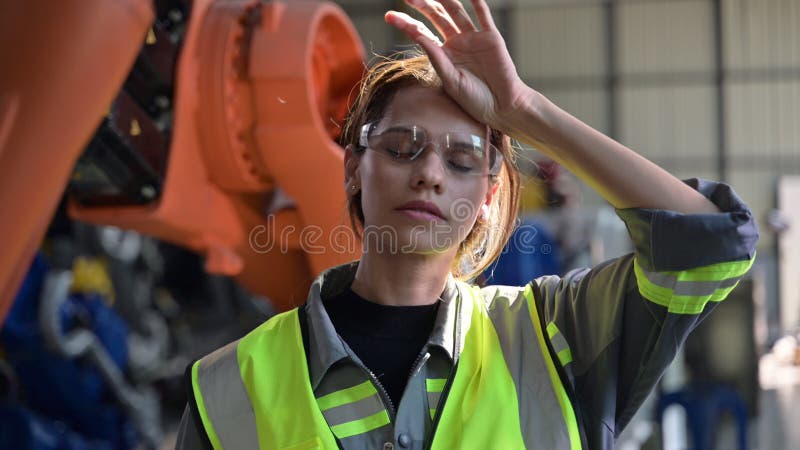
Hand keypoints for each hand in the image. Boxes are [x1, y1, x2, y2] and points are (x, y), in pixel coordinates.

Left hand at [385, 0, 529, 130]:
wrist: (502, 107)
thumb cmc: (475, 100)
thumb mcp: (450, 81)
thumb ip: (436, 58)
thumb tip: (419, 37)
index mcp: (444, 54)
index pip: (421, 33)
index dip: (405, 23)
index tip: (389, 16)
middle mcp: (457, 42)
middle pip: (436, 16)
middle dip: (421, 4)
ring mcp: (474, 38)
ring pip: (456, 11)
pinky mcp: (491, 37)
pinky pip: (483, 15)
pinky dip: (477, 1)